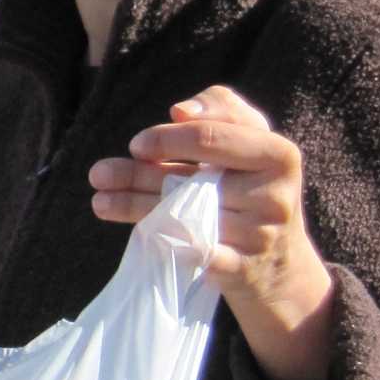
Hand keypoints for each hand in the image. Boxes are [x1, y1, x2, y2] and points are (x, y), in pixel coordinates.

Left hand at [89, 84, 337, 379]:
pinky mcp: (241, 271)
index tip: (135, 145)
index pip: (210, 137)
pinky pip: (191, 253)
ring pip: (181, 216)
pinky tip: (139, 235)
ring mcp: (259, 237)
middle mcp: (274, 196)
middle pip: (188, 180)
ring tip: (101, 201)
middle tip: (98, 174)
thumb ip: (221, 108)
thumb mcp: (252, 139)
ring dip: (132, 207)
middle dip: (136, 175)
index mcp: (278, 155)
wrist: (280, 264)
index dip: (166, 139)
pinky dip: (162, 242)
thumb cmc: (256, 185)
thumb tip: (182, 111)